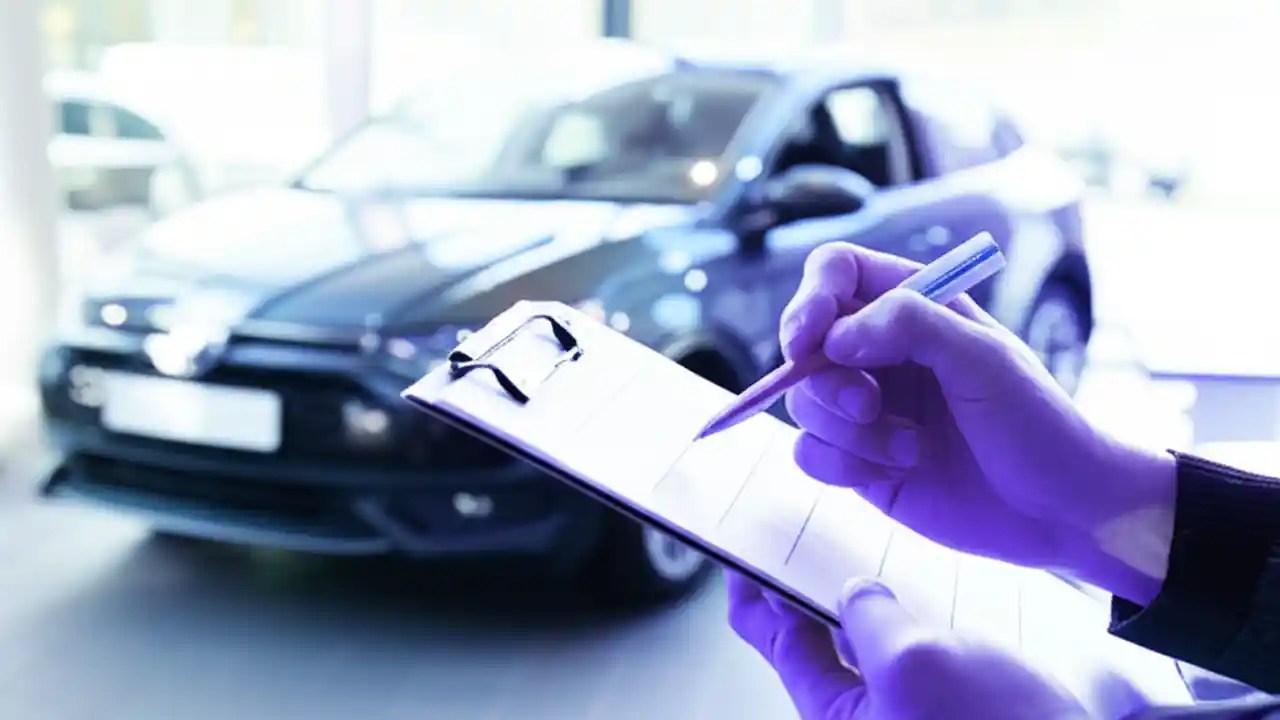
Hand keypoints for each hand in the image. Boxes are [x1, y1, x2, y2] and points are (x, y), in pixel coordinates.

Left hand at [728, 573, 1094, 718]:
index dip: (751, 587)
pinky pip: (911, 648)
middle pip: (813, 638)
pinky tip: (913, 576)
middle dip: (806, 583)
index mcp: (835, 716)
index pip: (772, 639)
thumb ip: (869, 620)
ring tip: (856, 540)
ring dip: (861, 594)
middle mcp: (863, 715)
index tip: (740, 544)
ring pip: (865, 641)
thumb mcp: (916, 663)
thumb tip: (854, 596)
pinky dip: (905, 610)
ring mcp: (905, 709)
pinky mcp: (945, 703)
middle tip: (804, 526)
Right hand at [780, 243, 1175, 603]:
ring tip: (909, 447)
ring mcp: (866, 409)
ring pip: (805, 403)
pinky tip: (896, 470)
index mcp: (912, 308)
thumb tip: (834, 337)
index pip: (835, 273)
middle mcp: (880, 353)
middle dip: (827, 381)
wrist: (1057, 510)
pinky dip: (839, 464)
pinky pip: (809, 453)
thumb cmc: (1035, 422)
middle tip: (867, 406)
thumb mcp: (983, 357)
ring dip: (847, 430)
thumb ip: (909, 325)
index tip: (807, 340)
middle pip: (804, 345)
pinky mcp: (859, 461)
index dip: (810, 298)